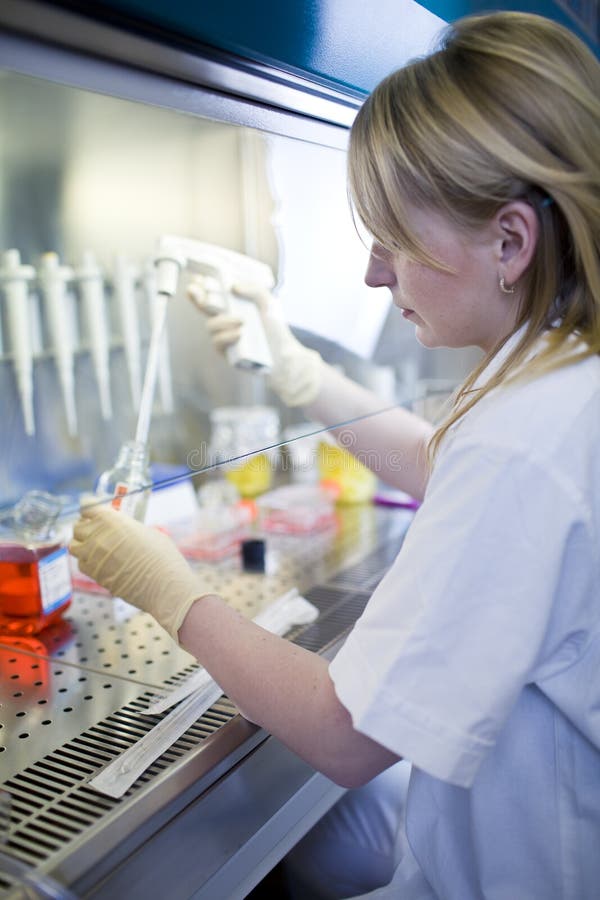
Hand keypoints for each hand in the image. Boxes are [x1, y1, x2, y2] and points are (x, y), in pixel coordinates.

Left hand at [70, 504, 205, 640]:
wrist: (163, 584)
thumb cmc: (162, 556)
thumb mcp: (146, 532)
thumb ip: (127, 528)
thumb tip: (122, 530)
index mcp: (111, 519)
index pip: (87, 506)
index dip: (89, 509)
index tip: (93, 511)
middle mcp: (97, 535)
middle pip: (78, 526)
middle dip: (86, 527)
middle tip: (97, 530)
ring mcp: (92, 555)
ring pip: (74, 546)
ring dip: (82, 544)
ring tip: (96, 546)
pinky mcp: (93, 574)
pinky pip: (81, 564)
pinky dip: (87, 561)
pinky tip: (101, 562)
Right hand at [188, 277, 323, 406]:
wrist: (283, 353)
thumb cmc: (275, 328)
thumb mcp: (268, 302)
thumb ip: (254, 289)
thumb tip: (233, 286)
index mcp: (233, 306)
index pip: (213, 293)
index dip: (202, 286)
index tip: (197, 278)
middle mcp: (225, 320)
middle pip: (203, 306)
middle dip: (197, 297)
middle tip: (198, 292)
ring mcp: (223, 336)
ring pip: (210, 325)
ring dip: (224, 321)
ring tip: (243, 321)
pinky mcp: (225, 352)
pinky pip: (217, 342)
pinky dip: (227, 336)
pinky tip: (240, 334)